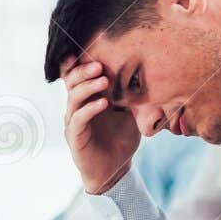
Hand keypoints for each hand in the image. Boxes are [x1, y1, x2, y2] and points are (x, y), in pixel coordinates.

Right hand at [61, 57, 139, 194]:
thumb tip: (149, 76)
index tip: (92, 49)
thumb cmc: (121, 140)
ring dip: (88, 87)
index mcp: (87, 98)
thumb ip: (132, 97)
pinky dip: (90, 109)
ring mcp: (74, 121)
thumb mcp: (130, 114)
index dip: (80, 63)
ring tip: (104, 80)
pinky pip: (79, 119)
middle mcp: (76, 107)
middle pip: (71, 82)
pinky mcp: (75, 136)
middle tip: (99, 65)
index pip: (78, 76)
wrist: (115, 170)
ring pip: (74, 98)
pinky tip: (103, 103)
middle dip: (85, 71)